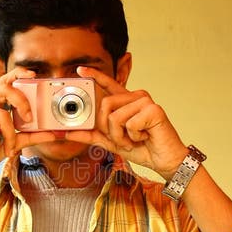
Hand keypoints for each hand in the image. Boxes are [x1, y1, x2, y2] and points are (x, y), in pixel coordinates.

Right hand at [0, 67, 55, 169]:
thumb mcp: (14, 144)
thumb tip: (54, 134)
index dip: (18, 73)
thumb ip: (31, 137)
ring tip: (9, 150)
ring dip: (9, 135)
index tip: (33, 74)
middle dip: (21, 101)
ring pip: (0, 114)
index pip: (5, 81)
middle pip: (4, 88)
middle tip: (29, 118)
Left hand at [68, 66, 188, 178]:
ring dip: (121, 136)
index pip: (109, 85)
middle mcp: (136, 97)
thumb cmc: (142, 149)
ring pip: (115, 117)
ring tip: (136, 139)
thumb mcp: (111, 142)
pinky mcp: (154, 109)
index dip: (95, 76)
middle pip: (105, 105)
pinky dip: (134, 137)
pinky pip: (130, 124)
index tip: (80, 70)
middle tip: (124, 139)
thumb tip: (67, 133)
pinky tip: (146, 137)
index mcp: (127, 102)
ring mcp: (146, 101)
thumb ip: (91, 136)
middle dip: (109, 129)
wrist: (165, 161)